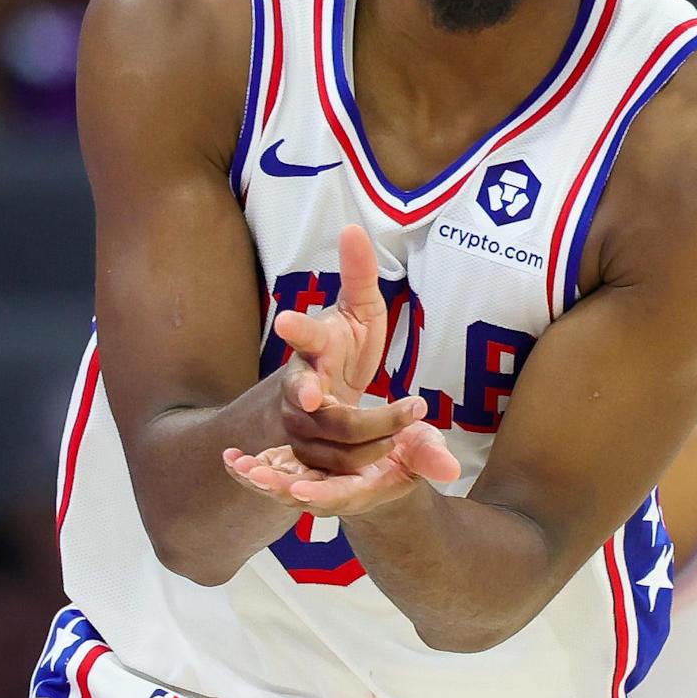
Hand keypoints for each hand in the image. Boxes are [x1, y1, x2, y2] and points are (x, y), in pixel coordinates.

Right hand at [248, 221, 451, 477]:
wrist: (328, 390)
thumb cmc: (345, 343)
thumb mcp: (360, 310)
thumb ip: (359, 275)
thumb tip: (353, 227)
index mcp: (313, 346)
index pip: (303, 336)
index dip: (296, 330)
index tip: (286, 323)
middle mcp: (298, 385)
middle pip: (314, 403)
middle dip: (341, 410)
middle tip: (365, 404)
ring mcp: (299, 421)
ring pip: (331, 441)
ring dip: (373, 439)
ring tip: (410, 423)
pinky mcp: (304, 451)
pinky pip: (326, 469)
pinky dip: (352, 467)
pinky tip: (376, 460)